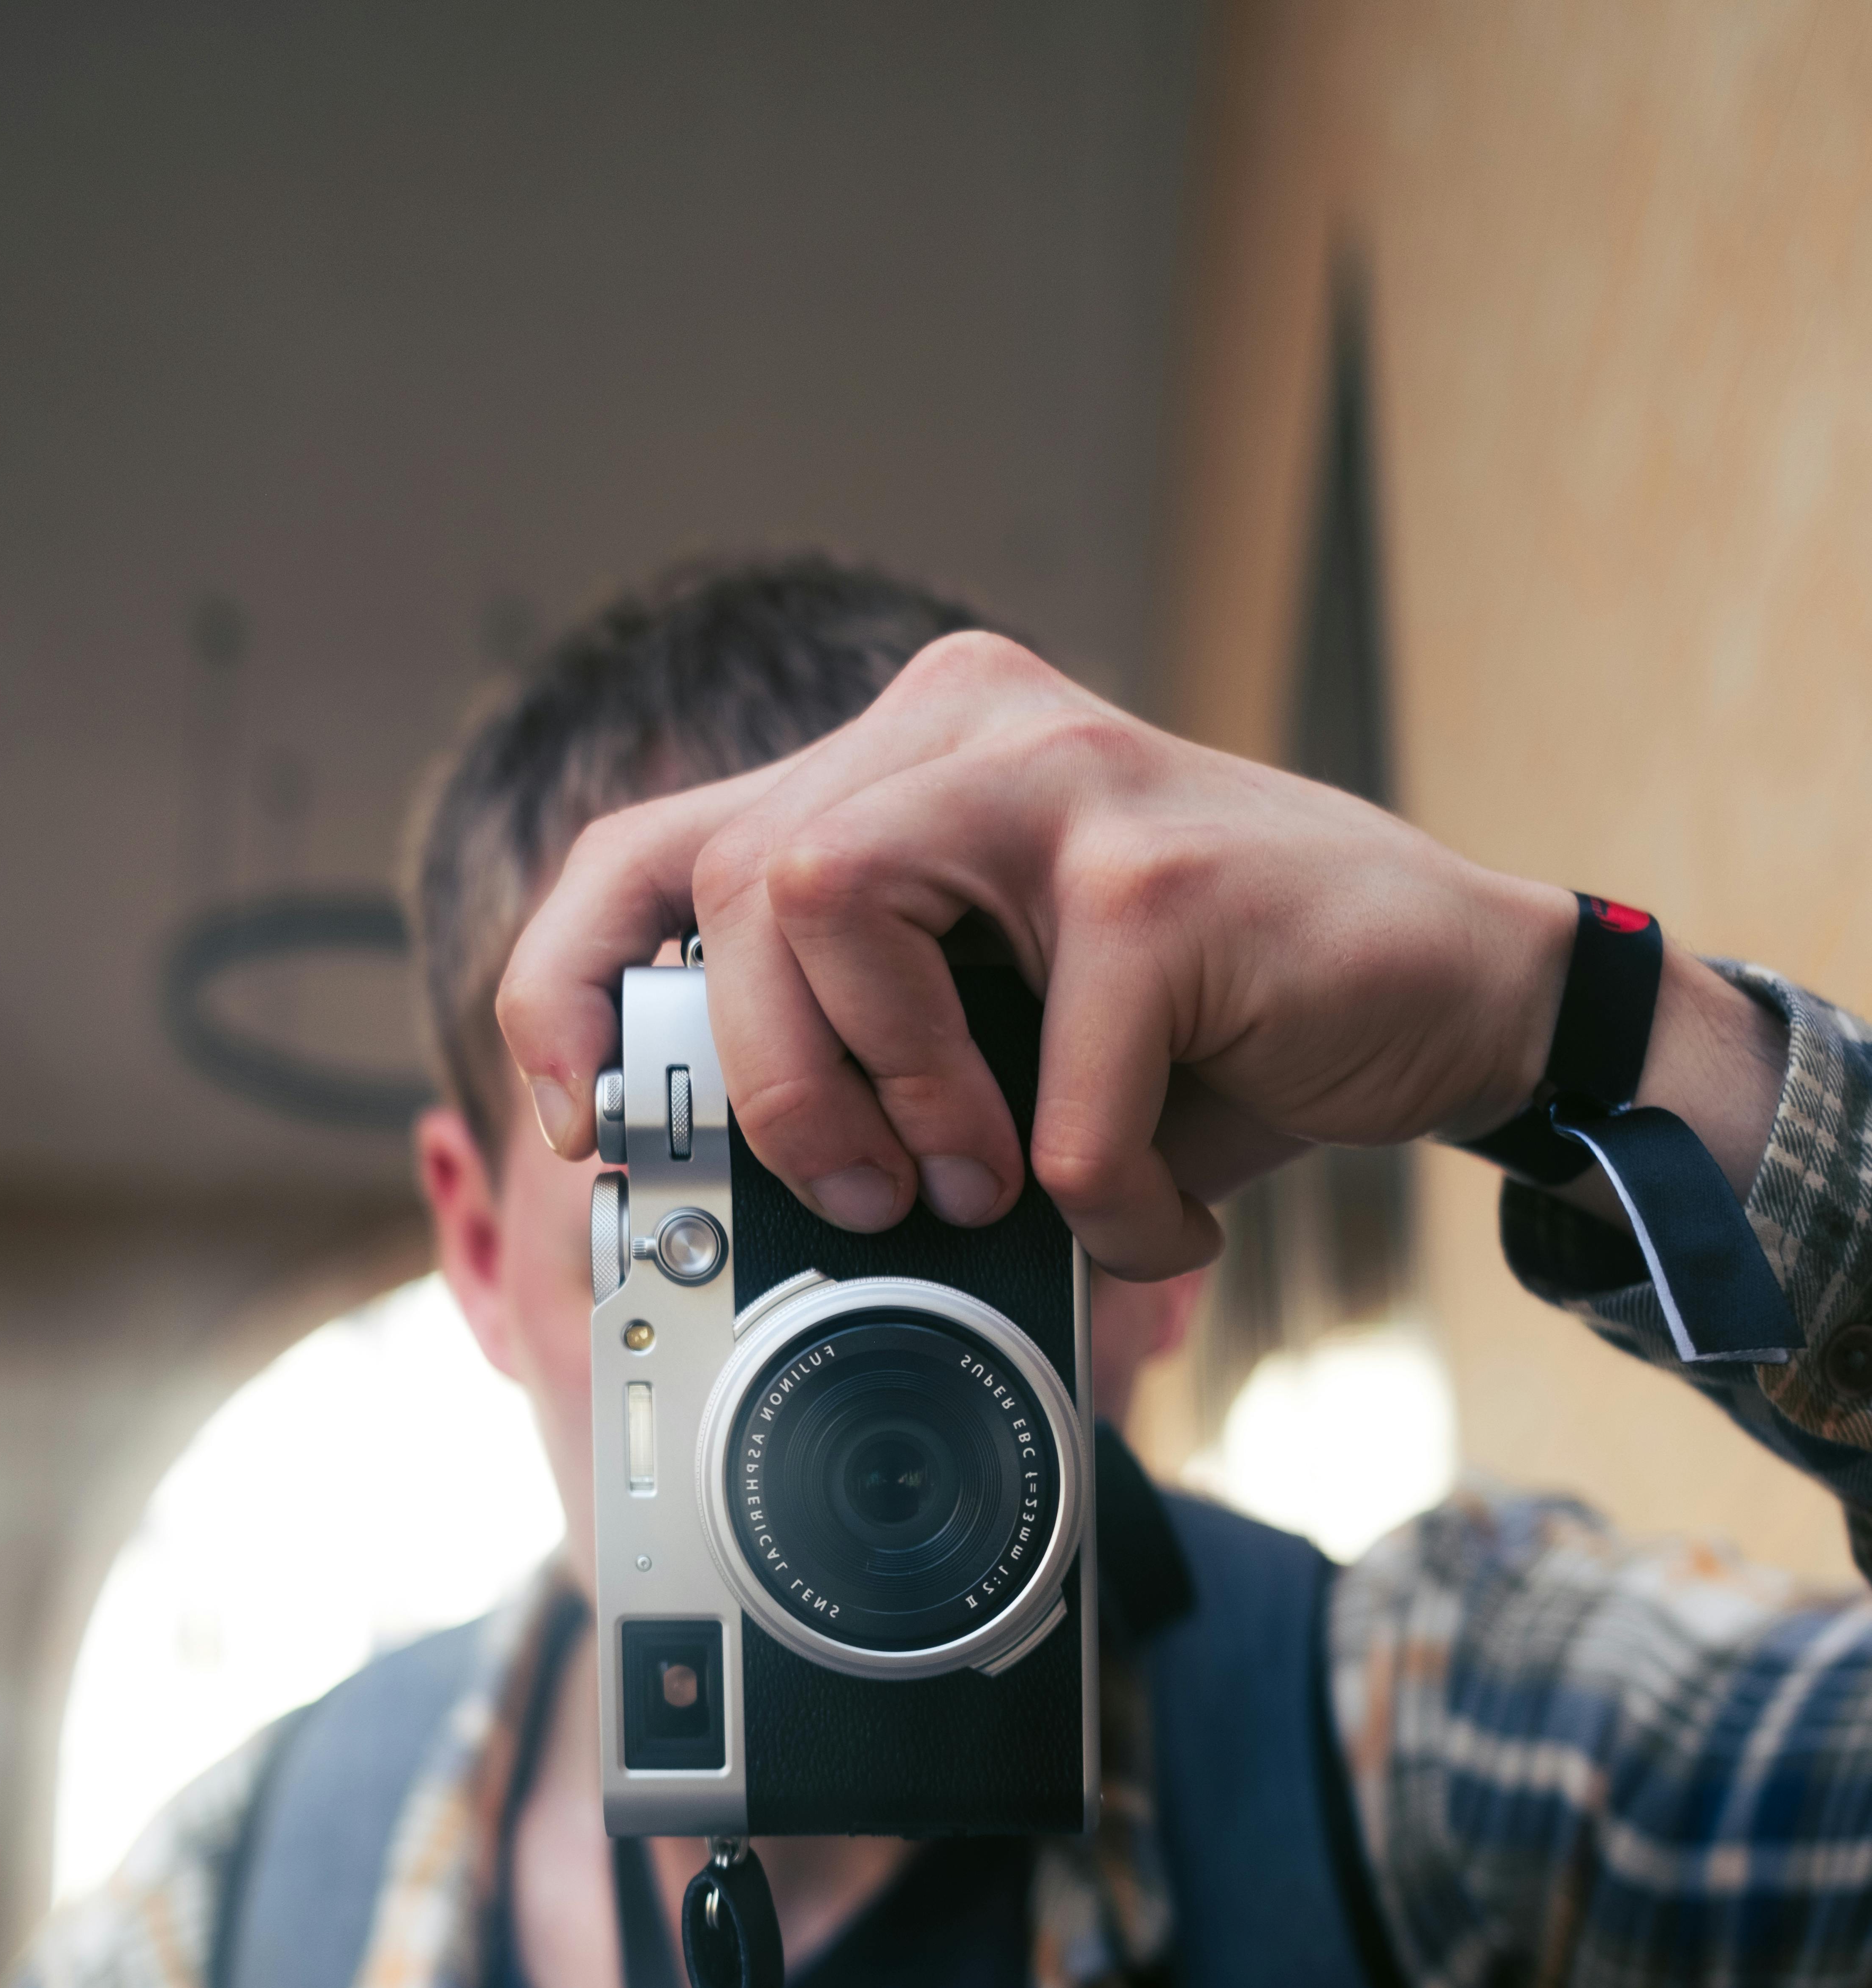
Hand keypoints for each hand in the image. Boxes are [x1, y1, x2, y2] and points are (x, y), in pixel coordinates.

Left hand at [496, 632, 1582, 1277]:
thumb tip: (730, 1195)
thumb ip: (880, 1059)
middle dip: (768, 1084)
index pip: (663, 842)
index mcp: (915, 755)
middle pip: (737, 881)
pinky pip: (1046, 1095)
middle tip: (874, 1195)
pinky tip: (1165, 1214)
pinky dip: (1099, 1204)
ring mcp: (1067, 781)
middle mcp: (973, 726)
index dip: (576, 980)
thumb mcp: (1014, 1038)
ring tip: (1003, 1188)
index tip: (597, 1121)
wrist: (1457, 998)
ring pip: (831, 910)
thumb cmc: (1222, 1033)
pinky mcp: (1158, 874)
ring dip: (900, 1105)